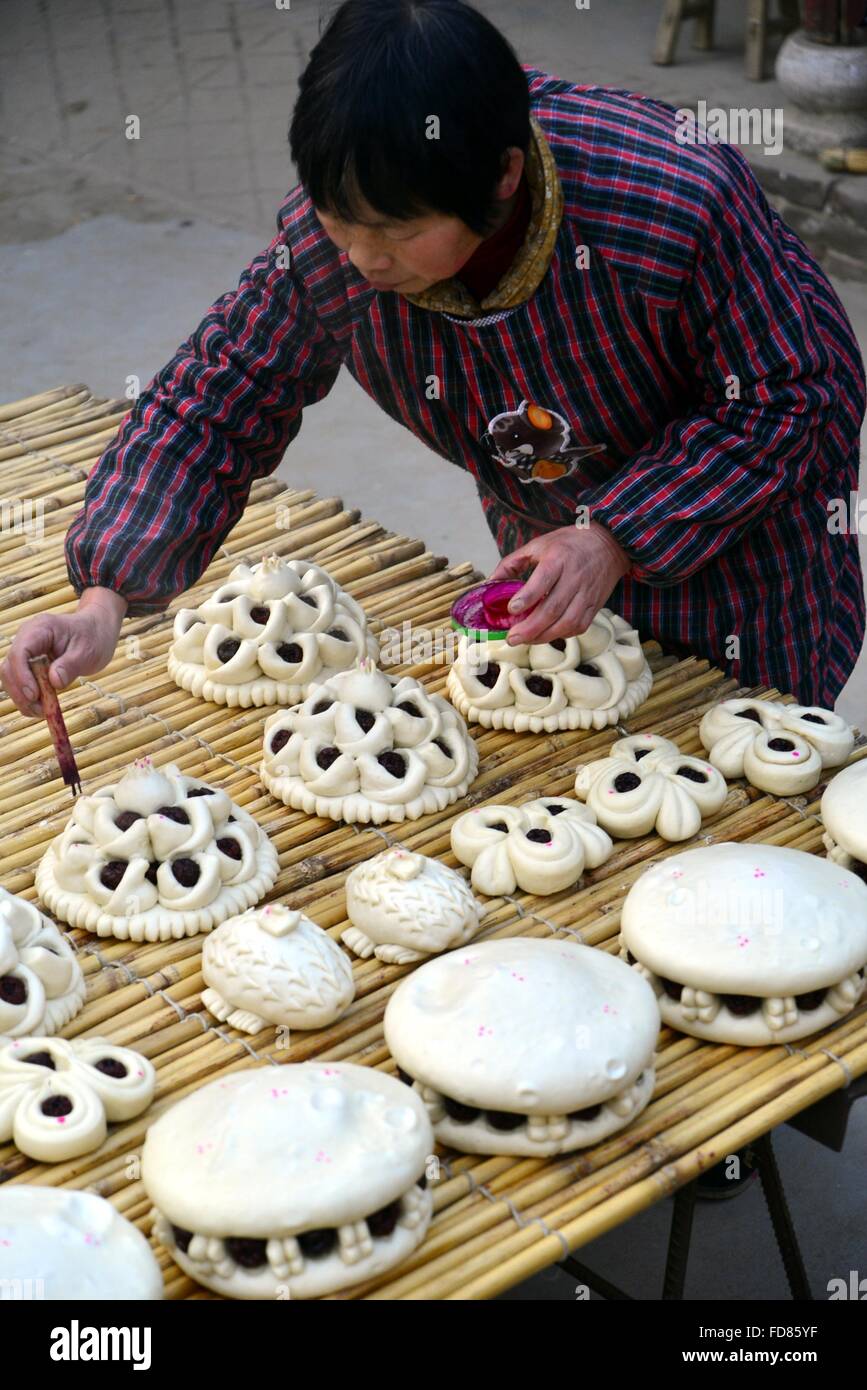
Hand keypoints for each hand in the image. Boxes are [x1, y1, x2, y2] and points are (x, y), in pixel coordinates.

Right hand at [0, 587, 127, 716]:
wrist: (95, 631)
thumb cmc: (93, 637)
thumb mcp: (87, 652)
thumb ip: (70, 666)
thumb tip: (54, 682)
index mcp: (39, 629)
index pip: (20, 652)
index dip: (22, 676)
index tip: (34, 695)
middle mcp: (26, 639)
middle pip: (9, 668)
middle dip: (21, 692)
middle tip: (41, 710)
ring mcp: (25, 652)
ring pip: (11, 679)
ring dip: (23, 699)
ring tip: (44, 711)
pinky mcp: (27, 665)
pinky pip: (20, 683)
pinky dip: (28, 698)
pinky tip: (43, 708)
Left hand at [488, 522, 630, 644]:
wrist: (609, 544)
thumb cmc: (569, 544)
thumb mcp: (538, 544)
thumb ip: (512, 563)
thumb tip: (490, 583)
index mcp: (558, 558)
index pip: (543, 581)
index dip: (527, 598)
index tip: (511, 609)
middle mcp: (574, 577)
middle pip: (552, 608)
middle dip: (530, 627)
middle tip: (512, 638)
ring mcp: (587, 594)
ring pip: (566, 622)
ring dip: (544, 636)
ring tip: (525, 640)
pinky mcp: (595, 606)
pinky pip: (578, 626)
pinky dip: (561, 634)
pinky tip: (546, 635)